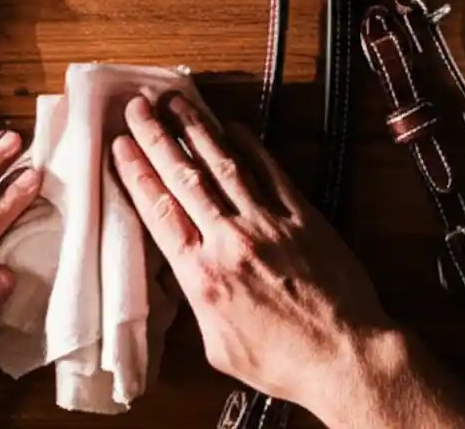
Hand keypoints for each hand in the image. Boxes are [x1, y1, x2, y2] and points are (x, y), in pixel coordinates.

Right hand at [110, 94, 392, 420]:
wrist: (344, 357)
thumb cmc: (282, 362)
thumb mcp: (218, 346)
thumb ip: (197, 301)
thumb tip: (185, 275)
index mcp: (202, 275)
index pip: (160, 211)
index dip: (137, 173)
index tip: (120, 145)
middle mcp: (230, 240)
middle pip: (184, 177)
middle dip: (156, 137)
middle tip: (137, 106)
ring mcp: (268, 223)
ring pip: (223, 164)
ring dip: (196, 129)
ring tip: (175, 101)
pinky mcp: (302, 216)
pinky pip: (269, 170)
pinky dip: (248, 144)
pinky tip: (230, 125)